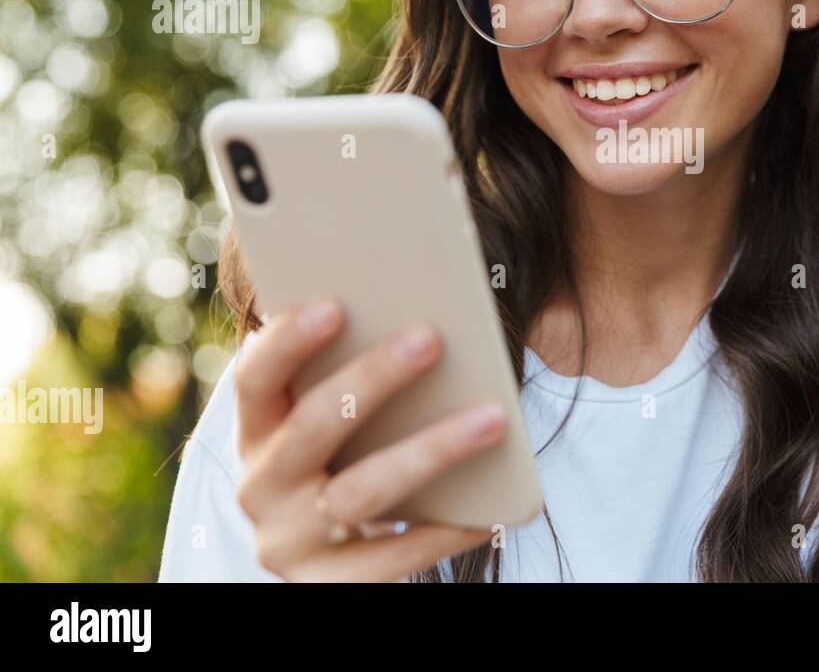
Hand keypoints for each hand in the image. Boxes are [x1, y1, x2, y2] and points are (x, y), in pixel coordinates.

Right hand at [233, 301, 508, 580]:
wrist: (328, 555)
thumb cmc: (346, 457)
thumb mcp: (331, 418)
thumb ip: (351, 374)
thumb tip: (424, 315)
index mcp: (255, 431)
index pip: (254, 379)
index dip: (287, 341)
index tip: (334, 305)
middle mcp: (260, 486)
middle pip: (314, 426)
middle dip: (373, 379)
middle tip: (431, 338)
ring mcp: (291, 542)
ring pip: (363, 493)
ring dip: (431, 449)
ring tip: (492, 417)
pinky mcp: (329, 586)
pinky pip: (394, 558)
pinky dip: (446, 529)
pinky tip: (492, 507)